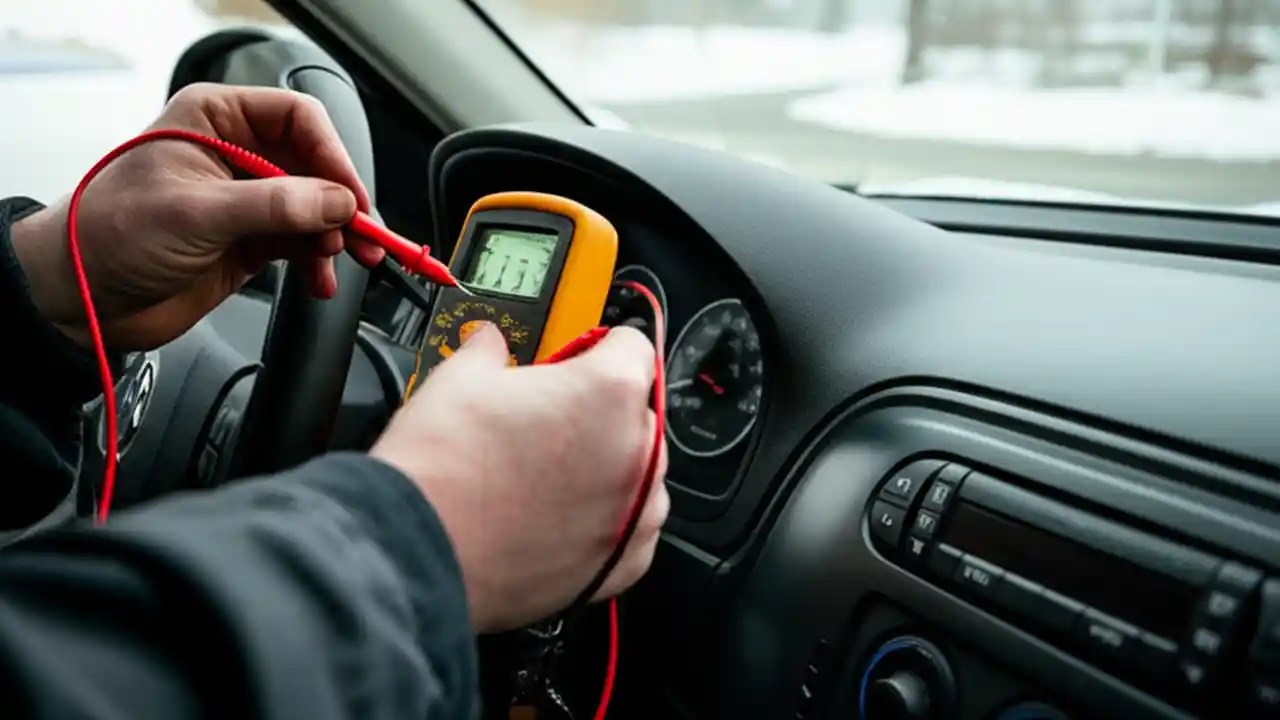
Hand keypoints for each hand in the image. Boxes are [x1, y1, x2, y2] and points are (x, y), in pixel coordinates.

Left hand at [11, 83, 383, 349]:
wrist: (81, 297)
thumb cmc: (111, 234)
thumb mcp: (198, 213)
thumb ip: (274, 206)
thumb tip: (336, 203)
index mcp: (215, 120)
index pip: (298, 120)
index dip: (333, 157)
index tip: (351, 197)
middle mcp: (236, 154)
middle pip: (315, 167)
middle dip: (342, 204)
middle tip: (366, 237)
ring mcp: (245, 200)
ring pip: (315, 210)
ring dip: (336, 238)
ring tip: (347, 263)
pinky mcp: (249, 241)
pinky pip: (302, 244)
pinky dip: (318, 264)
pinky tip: (321, 281)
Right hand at [371, 324, 669, 632]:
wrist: (419, 553)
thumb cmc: (441, 470)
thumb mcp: (460, 378)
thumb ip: (491, 350)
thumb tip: (490, 343)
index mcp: (609, 390)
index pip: (631, 347)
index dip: (595, 348)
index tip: (574, 360)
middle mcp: (636, 451)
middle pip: (635, 412)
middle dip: (597, 411)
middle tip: (544, 422)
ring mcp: (636, 513)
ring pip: (638, 473)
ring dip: (607, 467)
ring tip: (545, 475)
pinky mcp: (624, 564)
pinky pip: (632, 530)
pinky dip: (605, 520)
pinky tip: (558, 516)